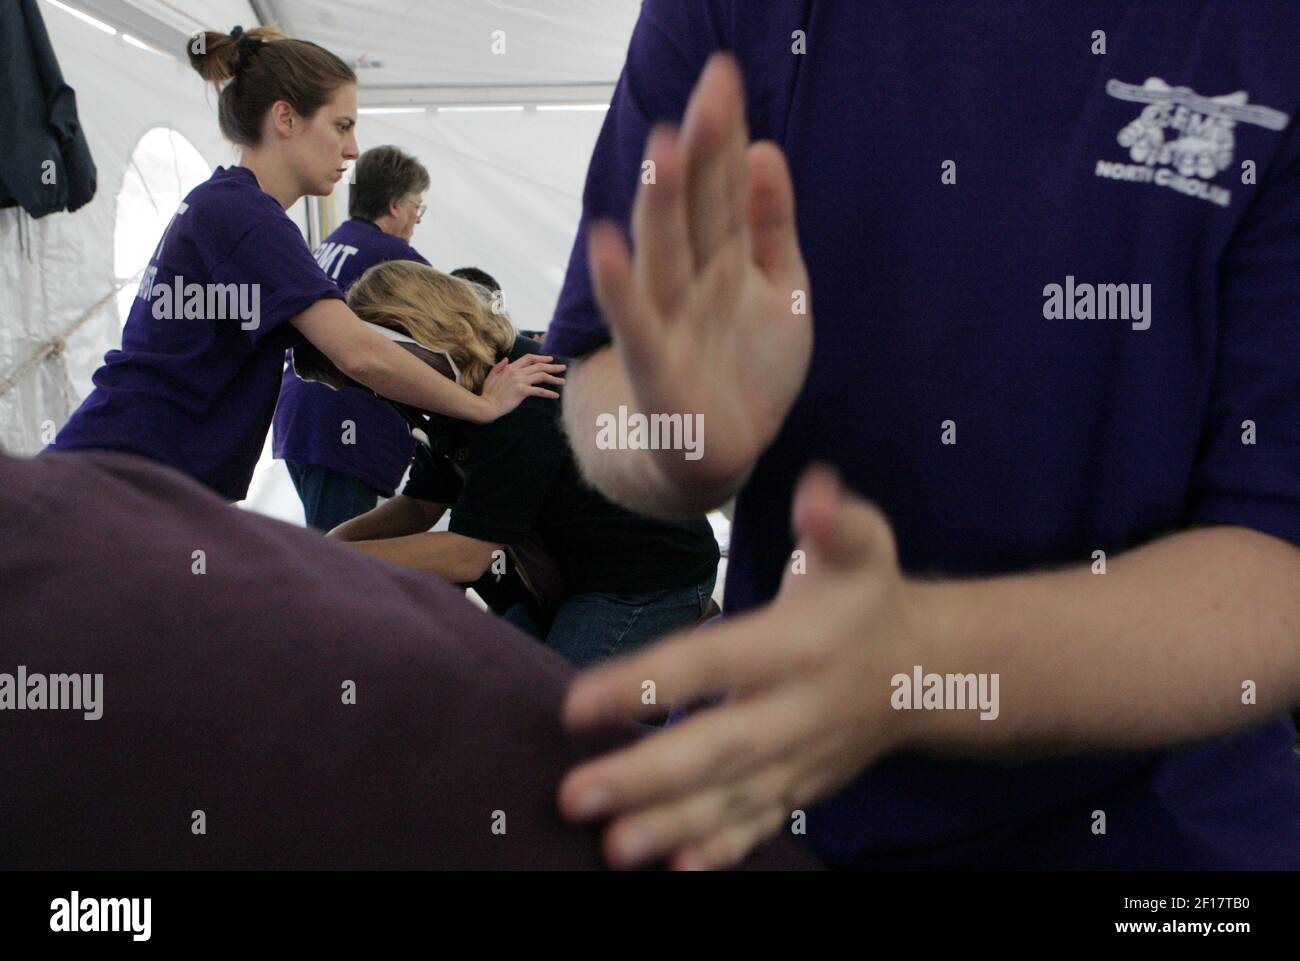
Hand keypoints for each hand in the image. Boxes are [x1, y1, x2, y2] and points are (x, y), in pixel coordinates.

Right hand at [480, 353, 565, 420]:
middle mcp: (516, 372)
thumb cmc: (488, 393)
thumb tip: (506, 359)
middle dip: (553, 366)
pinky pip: (539, 391)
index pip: (529, 358)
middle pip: (539, 366)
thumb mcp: (491, 376)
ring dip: (554, 378)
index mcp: (510, 367)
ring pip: (542, 376)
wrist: (487, 405)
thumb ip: (499, 366)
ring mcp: (519, 381)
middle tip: (563, 367)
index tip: (550, 359)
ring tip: (564, 381)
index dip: (541, 357)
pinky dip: (549, 393)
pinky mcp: (522, 391)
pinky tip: (556, 395)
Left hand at [557, 465, 938, 868]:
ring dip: (672, 827)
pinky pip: (760, 825)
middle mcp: (796, 710)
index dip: (648, 683)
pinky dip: (720, 853)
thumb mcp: (864, 544)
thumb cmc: (869, 597)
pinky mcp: (801, 788)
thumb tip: (816, 491)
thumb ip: (837, 519)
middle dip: (646, 776)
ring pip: (732, 800)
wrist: (927, 672)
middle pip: (718, 748)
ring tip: (611, 849)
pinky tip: (673, 874)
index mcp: (796, 645)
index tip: (579, 702)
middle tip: (576, 795)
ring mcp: (800, 758)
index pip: (711, 663)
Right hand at [588, 53, 812, 497]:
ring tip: (666, 149)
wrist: (715, 453)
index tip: (725, 75)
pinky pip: (637, 324)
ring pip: (666, 254)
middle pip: (697, 208)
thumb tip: (766, 149)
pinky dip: (620, 288)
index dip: (726, 135)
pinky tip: (607, 244)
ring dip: (662, 204)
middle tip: (709, 88)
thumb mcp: (781, 289)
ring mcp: (671, 321)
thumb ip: (772, 226)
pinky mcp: (655, 368)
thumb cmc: (745, 368)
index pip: (725, 187)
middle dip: (703, 151)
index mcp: (727, 259)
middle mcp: (694, 280)